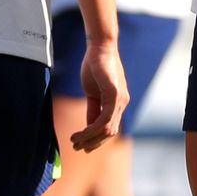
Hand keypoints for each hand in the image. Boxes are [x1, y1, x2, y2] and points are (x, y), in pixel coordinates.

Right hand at [72, 36, 127, 151]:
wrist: (99, 47)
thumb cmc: (95, 66)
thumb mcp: (92, 92)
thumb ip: (93, 109)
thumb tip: (88, 126)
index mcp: (118, 103)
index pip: (109, 127)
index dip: (95, 139)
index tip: (81, 145)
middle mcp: (122, 103)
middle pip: (109, 132)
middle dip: (93, 143)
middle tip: (77, 148)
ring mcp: (120, 100)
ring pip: (107, 129)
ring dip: (90, 138)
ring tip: (75, 141)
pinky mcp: (114, 95)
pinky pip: (105, 119)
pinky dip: (92, 129)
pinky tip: (81, 133)